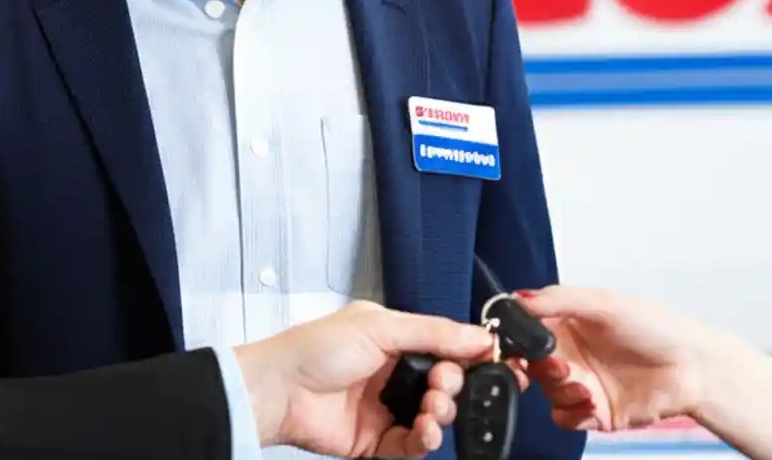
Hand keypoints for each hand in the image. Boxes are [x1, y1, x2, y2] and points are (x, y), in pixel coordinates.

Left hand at [235, 300, 498, 457]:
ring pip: (434, 417)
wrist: (278, 390)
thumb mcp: (379, 327)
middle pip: (446, 385)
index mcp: (396, 340)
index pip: (446, 349)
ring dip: (442, 414)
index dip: (470, 358)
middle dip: (453, 386)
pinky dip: (425, 439)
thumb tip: (480, 335)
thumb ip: (434, 333)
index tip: (493, 363)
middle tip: (442, 384)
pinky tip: (424, 431)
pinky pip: (413, 445)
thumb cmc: (315, 349)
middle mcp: (394, 374)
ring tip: (432, 408)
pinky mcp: (377, 441)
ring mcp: (386, 409)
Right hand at [516, 286, 717, 431]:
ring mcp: (583, 383)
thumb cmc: (657, 329)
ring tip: (583, 384)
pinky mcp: (594, 412)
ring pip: (546, 391)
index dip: (515, 338)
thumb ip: (558, 300)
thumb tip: (518, 299)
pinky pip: (564, 418)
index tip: (509, 343)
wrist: (694, 371)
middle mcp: (574, 353)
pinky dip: (570, 411)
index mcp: (570, 323)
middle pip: (531, 363)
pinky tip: (590, 402)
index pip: (528, 329)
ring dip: (558, 389)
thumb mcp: (605, 304)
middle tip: (556, 366)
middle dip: (536, 367)